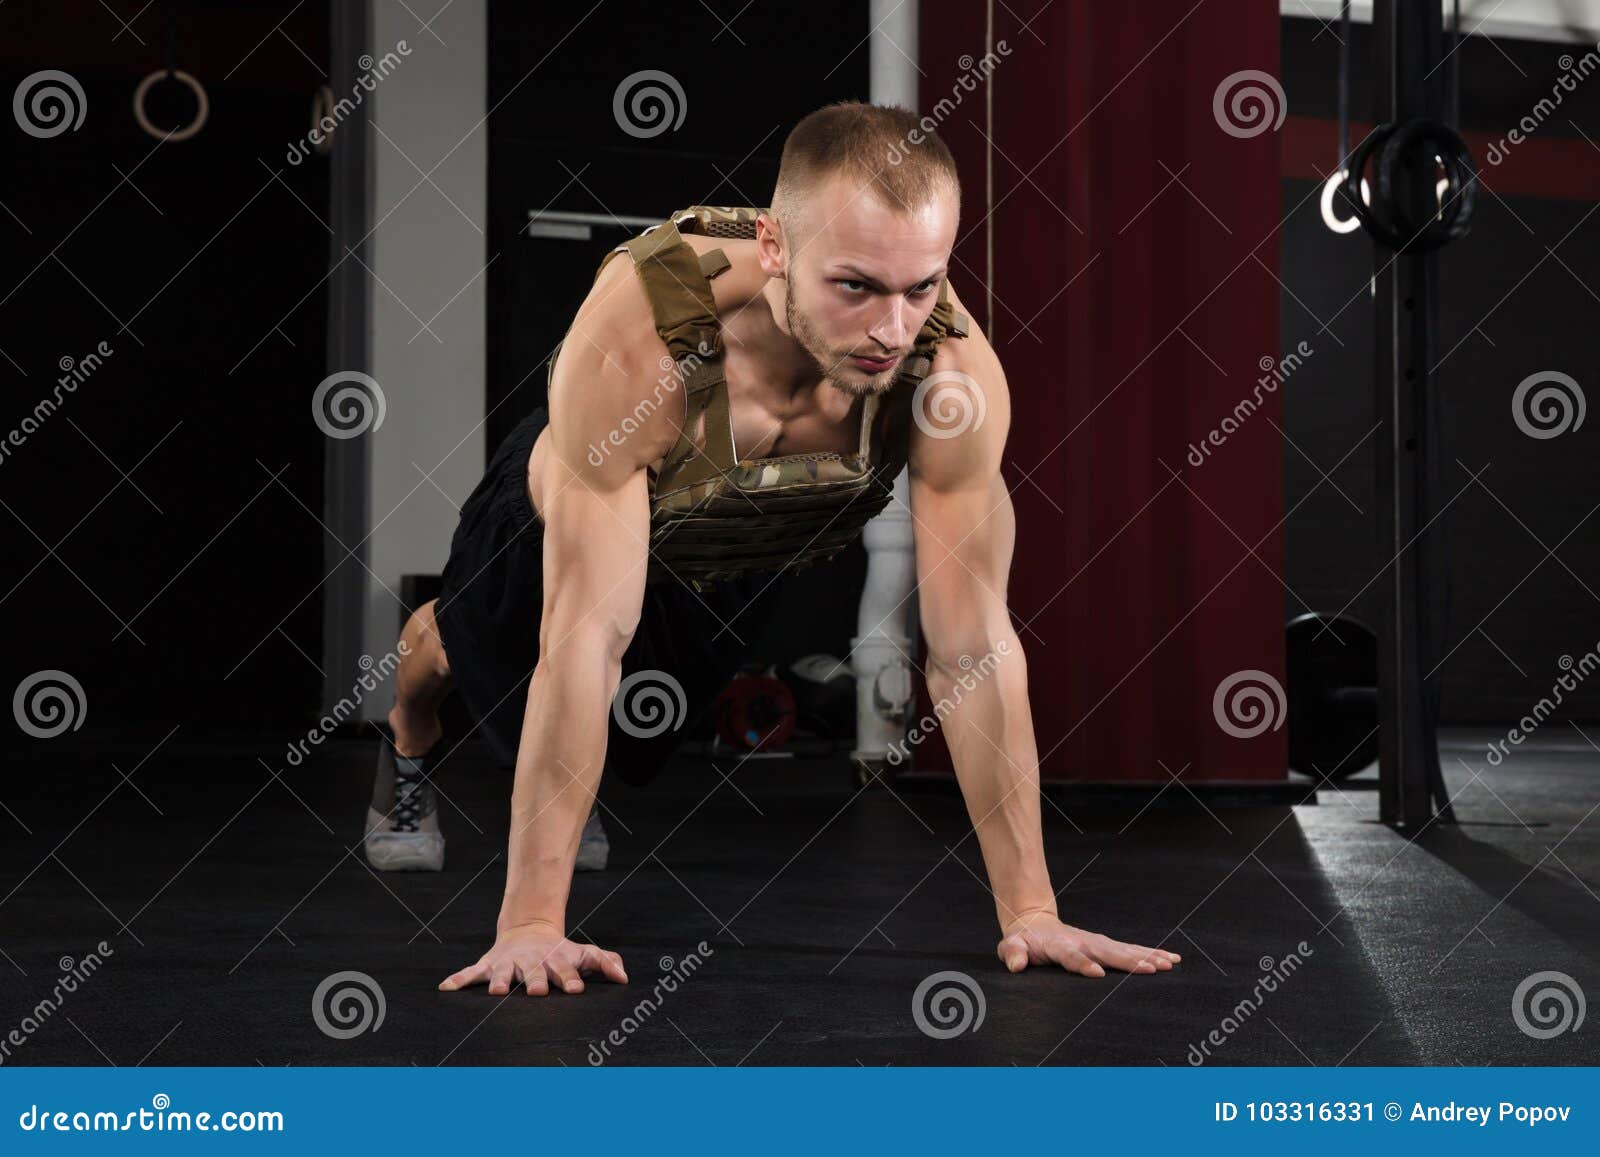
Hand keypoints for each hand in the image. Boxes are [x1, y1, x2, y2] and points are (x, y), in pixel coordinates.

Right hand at [437, 920, 627, 994]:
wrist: (529, 929)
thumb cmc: (561, 951)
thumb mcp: (584, 953)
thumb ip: (605, 962)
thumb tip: (624, 977)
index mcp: (556, 961)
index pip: (566, 971)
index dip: (571, 979)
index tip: (576, 989)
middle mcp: (532, 963)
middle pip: (535, 974)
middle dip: (536, 982)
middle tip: (538, 992)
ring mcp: (509, 964)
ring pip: (502, 974)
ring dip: (499, 982)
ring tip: (495, 993)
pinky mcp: (489, 965)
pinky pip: (471, 974)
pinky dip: (458, 980)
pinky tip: (446, 988)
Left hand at [996, 911, 1180, 977]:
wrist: (1035, 924)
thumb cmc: (1023, 941)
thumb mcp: (1011, 946)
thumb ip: (1012, 953)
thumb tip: (1015, 964)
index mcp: (1061, 946)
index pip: (1072, 957)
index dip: (1083, 965)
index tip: (1097, 973)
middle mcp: (1083, 943)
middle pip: (1108, 953)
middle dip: (1129, 961)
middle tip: (1151, 969)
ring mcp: (1097, 943)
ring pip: (1125, 950)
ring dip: (1147, 956)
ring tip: (1168, 964)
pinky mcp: (1106, 946)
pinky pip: (1131, 950)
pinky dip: (1151, 954)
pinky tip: (1170, 959)